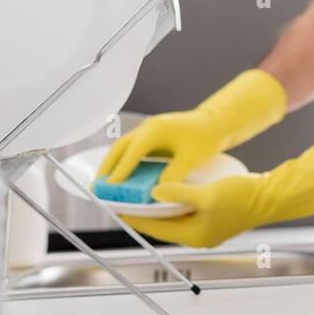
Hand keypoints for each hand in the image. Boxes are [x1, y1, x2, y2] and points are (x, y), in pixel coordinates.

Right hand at [94, 71, 287, 188]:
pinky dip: (124, 162)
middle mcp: (148, 128)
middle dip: (107, 167)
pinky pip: (133, 149)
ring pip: (123, 148)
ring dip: (113, 164)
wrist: (216, 123)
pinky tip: (122, 176)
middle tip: (97, 186)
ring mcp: (149, 131)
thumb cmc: (205, 137)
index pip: (131, 153)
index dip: (120, 171)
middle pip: (119, 148)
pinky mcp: (152, 136)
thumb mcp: (190, 159)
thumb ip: (172, 175)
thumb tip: (155, 192)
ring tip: (104, 184)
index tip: (110, 186)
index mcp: (155, 131)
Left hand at [120, 171, 287, 248]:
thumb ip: (179, 193)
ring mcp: (206, 228)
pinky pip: (186, 212)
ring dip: (158, 208)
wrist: (270, 197)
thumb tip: (155, 192)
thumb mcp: (207, 194)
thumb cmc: (243, 198)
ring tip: (142, 194)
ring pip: (173, 219)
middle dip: (144, 213)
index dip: (134, 217)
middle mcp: (197, 236)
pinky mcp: (213, 218)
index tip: (116, 209)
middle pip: (162, 225)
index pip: (155, 227)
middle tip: (125, 200)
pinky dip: (174, 203)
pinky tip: (170, 190)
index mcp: (193, 235)